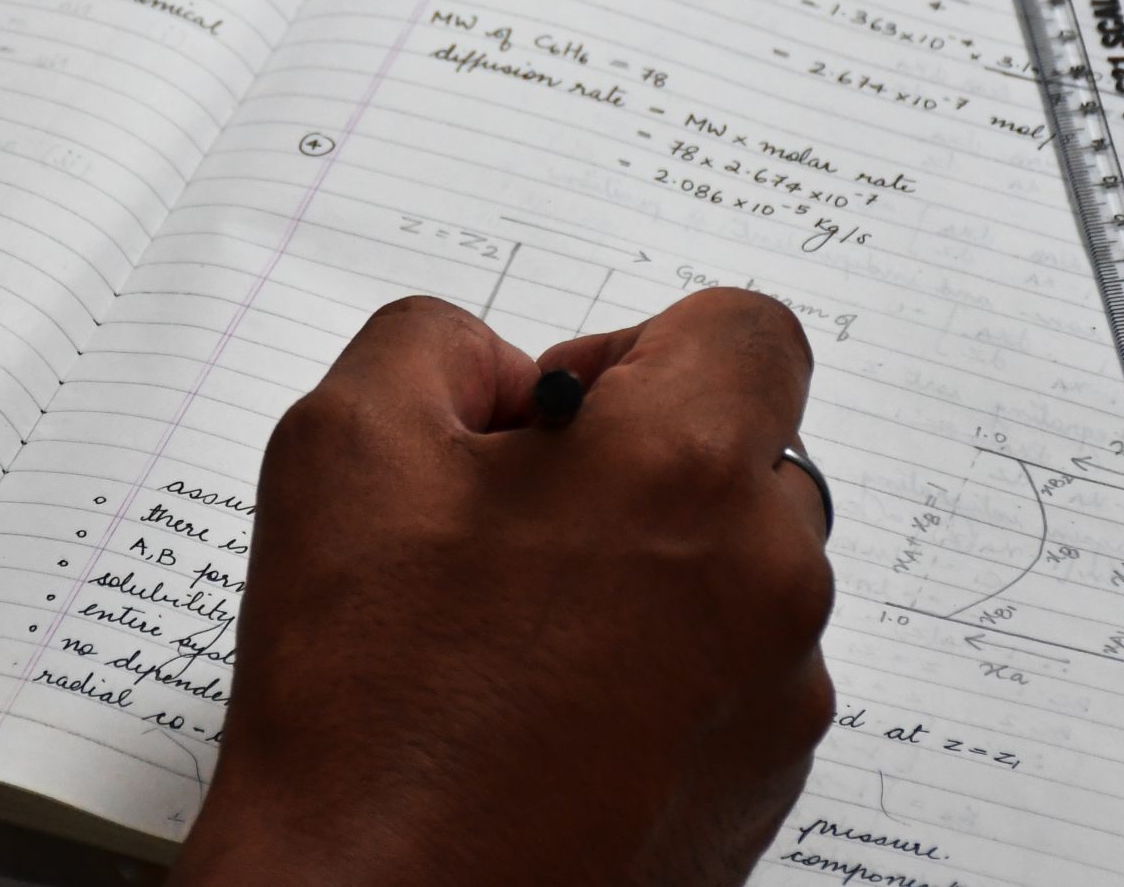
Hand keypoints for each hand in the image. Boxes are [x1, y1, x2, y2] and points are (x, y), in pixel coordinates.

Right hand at [174, 290, 834, 886]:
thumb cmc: (363, 704)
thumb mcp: (345, 443)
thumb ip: (436, 342)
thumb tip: (504, 378)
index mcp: (685, 471)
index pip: (748, 332)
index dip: (639, 350)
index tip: (557, 421)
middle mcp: (769, 582)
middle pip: (739, 457)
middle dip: (636, 468)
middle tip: (509, 533)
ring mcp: (778, 700)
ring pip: (734, 575)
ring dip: (648, 575)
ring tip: (512, 643)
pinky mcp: (764, 792)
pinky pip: (731, 681)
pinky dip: (656, 678)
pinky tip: (544, 720)